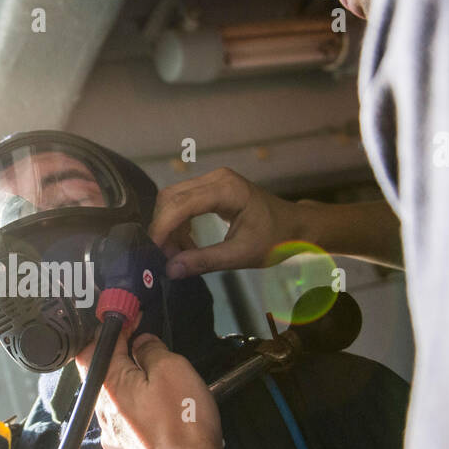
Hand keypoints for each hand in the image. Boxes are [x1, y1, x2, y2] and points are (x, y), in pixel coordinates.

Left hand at [75, 328, 223, 448]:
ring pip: (117, 406)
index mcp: (109, 386)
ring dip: (134, 395)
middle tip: (151, 356)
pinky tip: (162, 426)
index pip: (91, 346)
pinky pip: (127, 432)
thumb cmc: (184, 428)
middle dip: (125, 362)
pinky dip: (141, 424)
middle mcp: (102, 414)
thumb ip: (151, 350)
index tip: (129, 322)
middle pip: (105, 376)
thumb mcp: (174, 370)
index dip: (110, 330)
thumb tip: (140, 341)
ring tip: (164, 397)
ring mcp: (111, 440)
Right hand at [149, 166, 302, 277]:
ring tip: (179, 255)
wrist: (296, 226)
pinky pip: (184, 202)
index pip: (181, 204)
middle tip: (167, 257)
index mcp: (227, 190)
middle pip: (171, 197)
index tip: (153, 251)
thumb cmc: (276, 239)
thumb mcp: (241, 255)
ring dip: (170, 228)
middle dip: (163, 228)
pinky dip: (179, 224)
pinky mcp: (211, 188)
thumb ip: (205, 261)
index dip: (162, 227)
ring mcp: (213, 181)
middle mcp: (216, 178)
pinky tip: (187, 245)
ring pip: (174, 200)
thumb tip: (171, 270)